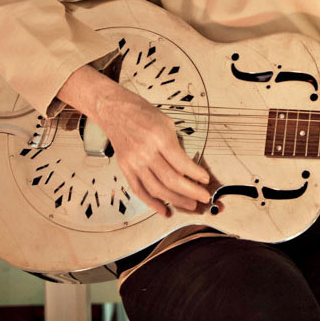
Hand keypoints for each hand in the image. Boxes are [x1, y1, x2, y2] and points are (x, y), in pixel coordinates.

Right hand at [59, 66, 211, 217]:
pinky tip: (164, 210)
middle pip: (170, 180)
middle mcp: (145, 152)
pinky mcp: (125, 169)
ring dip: (175, 201)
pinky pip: (139, 191)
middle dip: (190, 192)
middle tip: (203, 197)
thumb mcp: (167, 122)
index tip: (205, 180)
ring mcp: (134, 162)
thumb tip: (189, 167)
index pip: (181, 163)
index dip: (196, 174)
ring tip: (190, 205)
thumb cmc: (141, 113)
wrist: (115, 110)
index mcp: (159, 137)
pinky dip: (152, 204)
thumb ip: (177, 145)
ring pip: (156, 189)